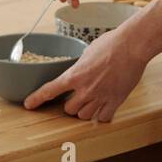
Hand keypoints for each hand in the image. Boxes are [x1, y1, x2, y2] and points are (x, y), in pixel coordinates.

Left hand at [22, 24, 146, 122]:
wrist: (132, 46)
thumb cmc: (111, 43)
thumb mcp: (88, 52)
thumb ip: (80, 66)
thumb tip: (79, 70)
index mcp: (75, 75)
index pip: (49, 90)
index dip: (36, 99)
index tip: (28, 105)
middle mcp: (85, 89)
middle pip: (68, 110)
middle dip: (71, 105)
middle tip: (77, 98)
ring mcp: (100, 97)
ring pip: (84, 116)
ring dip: (85, 111)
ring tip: (92, 102)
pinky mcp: (115, 101)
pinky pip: (103, 118)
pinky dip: (102, 115)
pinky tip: (105, 107)